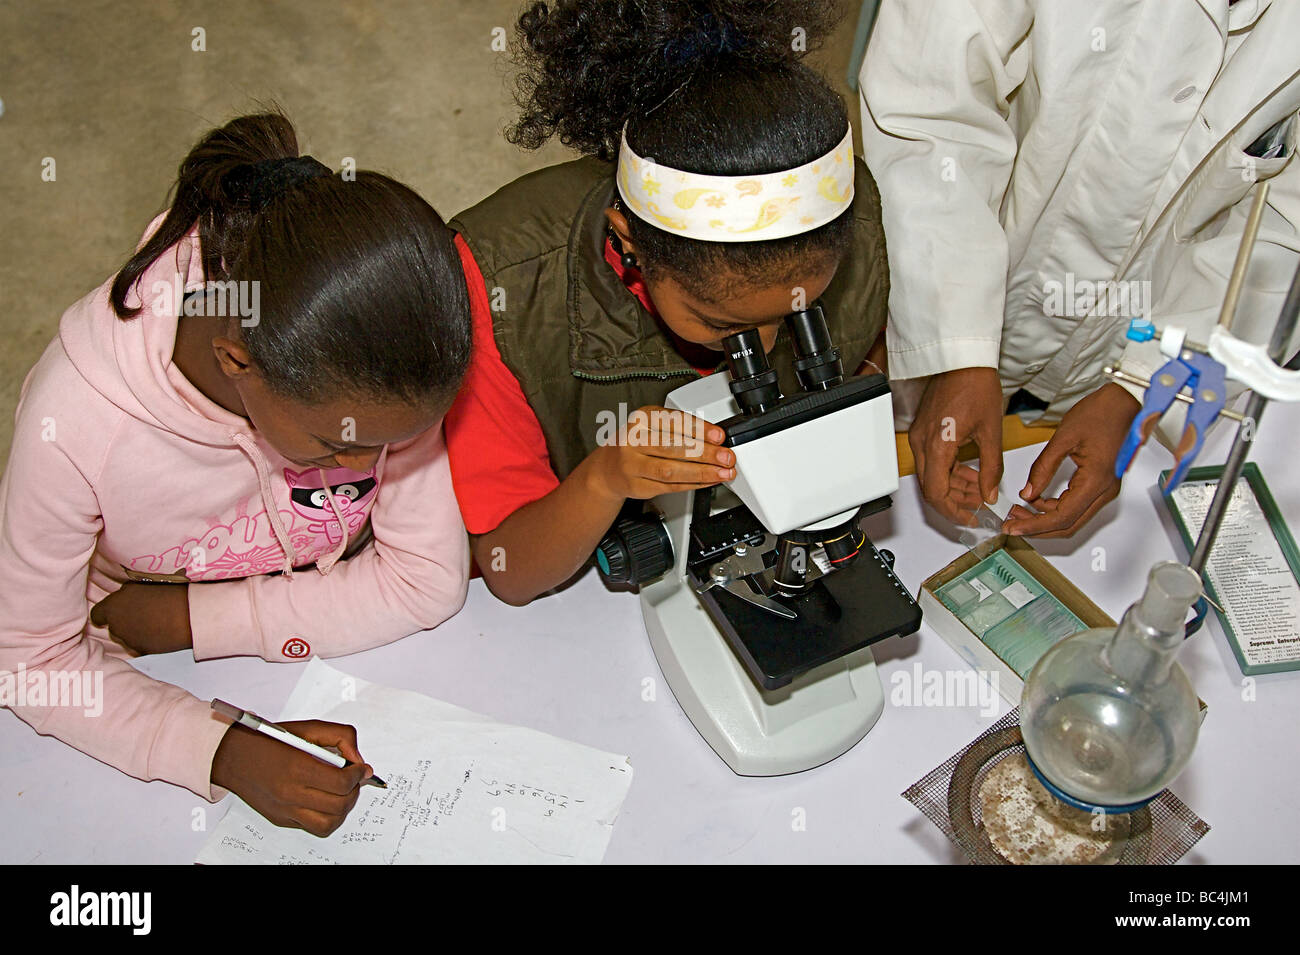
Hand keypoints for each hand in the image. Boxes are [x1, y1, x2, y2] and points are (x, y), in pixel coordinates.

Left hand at [90, 582, 192, 653]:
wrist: (190, 615)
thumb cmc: (171, 593)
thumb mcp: (144, 584)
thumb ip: (130, 592)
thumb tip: (126, 594)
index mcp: (114, 605)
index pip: (97, 614)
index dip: (105, 614)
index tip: (114, 612)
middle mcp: (117, 625)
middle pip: (114, 626)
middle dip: (124, 622)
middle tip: (143, 614)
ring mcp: (129, 640)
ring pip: (126, 638)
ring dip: (136, 632)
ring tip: (155, 623)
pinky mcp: (142, 651)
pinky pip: (140, 647)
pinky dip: (147, 641)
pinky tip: (161, 633)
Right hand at [211, 719, 372, 837]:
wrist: (233, 756)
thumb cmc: (270, 740)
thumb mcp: (308, 728)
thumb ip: (340, 737)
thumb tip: (358, 760)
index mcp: (298, 768)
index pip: (343, 783)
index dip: (358, 775)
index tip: (360, 768)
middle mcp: (291, 794)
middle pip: (340, 805)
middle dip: (355, 791)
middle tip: (354, 779)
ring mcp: (285, 810)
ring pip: (330, 823)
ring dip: (344, 808)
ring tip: (342, 792)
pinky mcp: (282, 819)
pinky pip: (314, 827)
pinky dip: (327, 818)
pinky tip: (325, 801)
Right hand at [585, 406, 734, 501]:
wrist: (608, 468)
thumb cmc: (636, 443)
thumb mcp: (652, 425)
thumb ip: (680, 428)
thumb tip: (715, 438)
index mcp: (640, 419)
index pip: (672, 422)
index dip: (699, 430)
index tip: (719, 436)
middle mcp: (633, 440)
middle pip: (673, 447)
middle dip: (704, 453)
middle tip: (726, 456)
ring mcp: (632, 465)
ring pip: (670, 470)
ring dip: (701, 472)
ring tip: (722, 472)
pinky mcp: (638, 486)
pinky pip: (670, 486)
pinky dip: (693, 484)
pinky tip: (708, 481)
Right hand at [909, 367, 1004, 524]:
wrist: (962, 358)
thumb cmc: (975, 384)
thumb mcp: (991, 432)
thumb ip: (991, 468)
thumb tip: (989, 493)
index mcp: (937, 445)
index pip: (936, 493)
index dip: (952, 512)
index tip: (970, 518)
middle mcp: (922, 443)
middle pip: (931, 488)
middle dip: (955, 501)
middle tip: (978, 507)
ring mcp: (920, 437)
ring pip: (931, 476)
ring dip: (953, 487)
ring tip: (978, 490)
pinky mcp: (923, 431)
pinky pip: (931, 461)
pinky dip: (948, 472)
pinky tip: (968, 472)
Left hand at [1002, 383, 1140, 537]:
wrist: (1126, 400)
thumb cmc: (1102, 412)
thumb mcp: (1063, 438)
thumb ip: (1043, 468)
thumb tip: (1028, 492)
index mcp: (1096, 481)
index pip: (1061, 518)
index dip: (1034, 526)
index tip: (1012, 527)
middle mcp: (1105, 490)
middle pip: (1068, 524)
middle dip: (1037, 527)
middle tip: (1012, 521)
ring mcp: (1107, 488)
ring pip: (1073, 517)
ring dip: (1045, 518)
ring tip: (1019, 509)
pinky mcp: (1103, 483)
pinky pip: (1078, 505)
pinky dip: (1056, 507)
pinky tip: (1037, 499)